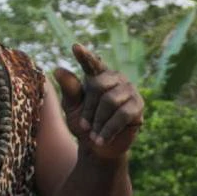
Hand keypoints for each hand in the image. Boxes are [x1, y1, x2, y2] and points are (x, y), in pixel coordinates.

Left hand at [52, 44, 144, 159]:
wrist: (99, 148)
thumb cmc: (84, 124)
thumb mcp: (72, 108)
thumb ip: (69, 90)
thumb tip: (58, 69)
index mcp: (98, 75)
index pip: (91, 63)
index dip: (85, 56)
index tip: (75, 47)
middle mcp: (115, 78)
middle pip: (98, 86)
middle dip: (88, 109)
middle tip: (84, 126)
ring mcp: (129, 90)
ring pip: (110, 101)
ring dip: (98, 121)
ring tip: (93, 135)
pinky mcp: (138, 105)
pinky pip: (123, 114)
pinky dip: (109, 128)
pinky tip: (102, 139)